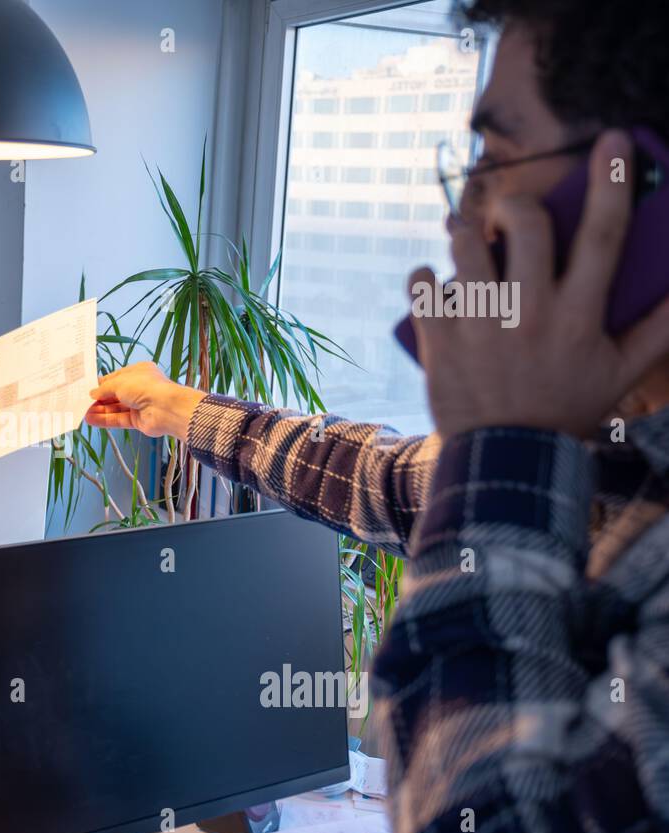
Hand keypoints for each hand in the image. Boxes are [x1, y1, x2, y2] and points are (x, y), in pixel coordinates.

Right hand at [86, 362, 205, 438]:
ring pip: (116, 408)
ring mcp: (139, 405)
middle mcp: (139, 388)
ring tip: (84, 413)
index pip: (116, 378)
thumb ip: (104, 389)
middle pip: (115, 394)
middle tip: (83, 403)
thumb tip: (93, 393)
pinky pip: (119, 419)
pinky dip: (105, 420)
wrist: (166, 408)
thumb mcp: (119, 382)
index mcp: (139, 372)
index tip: (88, 389)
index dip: (102, 384)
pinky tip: (91, 420)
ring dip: (100, 411)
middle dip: (99, 399)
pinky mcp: (138, 420)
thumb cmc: (145, 387)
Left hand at [413, 129, 668, 438]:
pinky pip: (422, 284)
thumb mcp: (622, 372)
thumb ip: (658, 328)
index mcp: (580, 315)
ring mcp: (480, 324)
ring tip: (468, 238)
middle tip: (511, 212)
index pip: (604, 234)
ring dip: (465, 230)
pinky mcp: (439, 338)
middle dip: (518, 203)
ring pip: (467, 244)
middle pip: (528, 223)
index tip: (614, 138)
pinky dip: (424, 274)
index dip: (612, 180)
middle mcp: (531, 311)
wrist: (506, 458)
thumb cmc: (567, 409)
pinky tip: (433, 279)